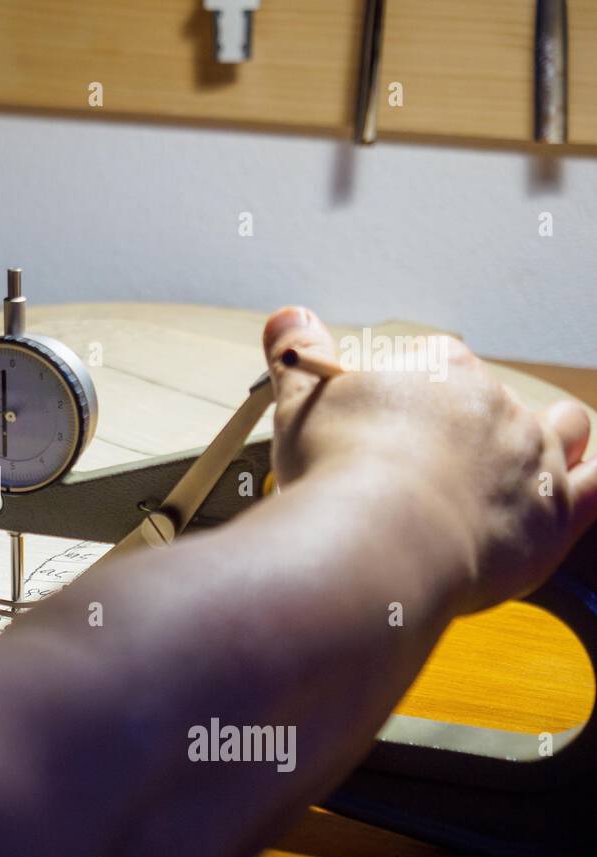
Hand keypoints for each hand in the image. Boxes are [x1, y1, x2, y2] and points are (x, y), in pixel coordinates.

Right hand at [262, 307, 596, 613]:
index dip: (410, 395)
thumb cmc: (339, 472)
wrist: (378, 541)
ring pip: (562, 428)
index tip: (384, 424)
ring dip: (548, 435)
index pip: (435, 365)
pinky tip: (578, 483)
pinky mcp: (555, 511)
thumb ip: (296, 355)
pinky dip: (592, 476)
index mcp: (438, 367)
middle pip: (493, 399)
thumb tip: (289, 315)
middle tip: (424, 463)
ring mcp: (531, 454)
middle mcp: (496, 402)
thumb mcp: (299, 402)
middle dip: (468, 422)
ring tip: (512, 461)